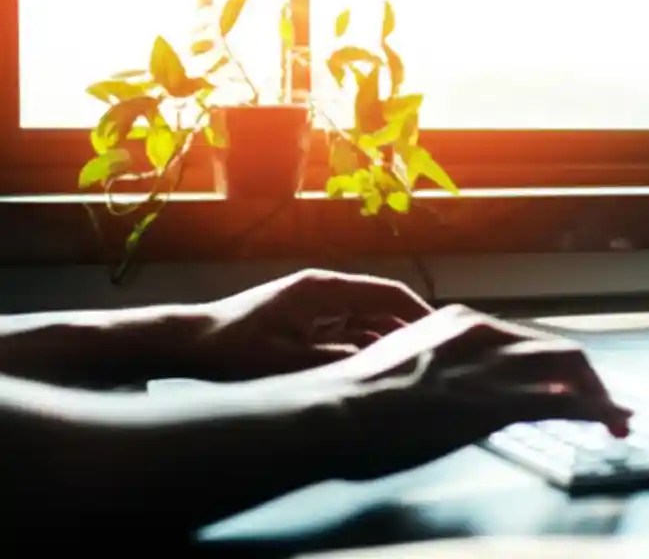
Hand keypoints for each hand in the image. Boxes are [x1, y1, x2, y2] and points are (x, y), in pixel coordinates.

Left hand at [189, 269, 432, 380]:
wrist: (191, 343)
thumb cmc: (233, 349)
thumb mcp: (289, 361)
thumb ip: (338, 361)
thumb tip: (381, 367)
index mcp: (325, 290)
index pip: (387, 294)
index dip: (419, 313)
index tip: (444, 334)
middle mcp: (325, 290)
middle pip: (381, 306)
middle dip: (409, 329)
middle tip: (436, 356)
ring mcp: (316, 303)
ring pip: (367, 320)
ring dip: (387, 341)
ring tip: (412, 366)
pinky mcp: (307, 318)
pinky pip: (348, 330)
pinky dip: (364, 347)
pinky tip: (375, 371)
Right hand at [342, 306, 631, 475]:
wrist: (333, 411)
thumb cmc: (355, 401)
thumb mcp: (405, 369)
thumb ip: (438, 371)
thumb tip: (449, 390)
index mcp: (461, 324)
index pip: (528, 341)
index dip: (558, 367)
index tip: (572, 389)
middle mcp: (484, 335)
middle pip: (558, 351)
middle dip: (590, 380)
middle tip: (610, 408)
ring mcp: (492, 367)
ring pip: (568, 370)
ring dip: (600, 397)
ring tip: (619, 421)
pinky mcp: (496, 401)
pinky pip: (560, 402)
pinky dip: (593, 411)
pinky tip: (609, 423)